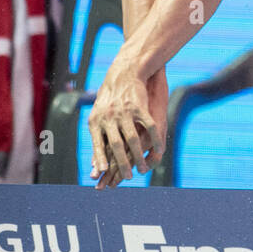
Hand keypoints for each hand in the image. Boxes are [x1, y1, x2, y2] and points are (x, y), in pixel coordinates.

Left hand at [88, 58, 168, 185]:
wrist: (123, 74)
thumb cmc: (108, 100)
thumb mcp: (97, 117)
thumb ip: (97, 140)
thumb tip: (94, 166)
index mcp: (96, 121)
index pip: (98, 144)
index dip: (101, 159)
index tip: (103, 174)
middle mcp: (109, 117)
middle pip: (116, 145)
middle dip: (121, 163)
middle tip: (127, 177)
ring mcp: (125, 112)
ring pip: (132, 139)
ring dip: (138, 156)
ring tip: (142, 169)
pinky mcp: (139, 107)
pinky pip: (149, 127)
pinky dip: (154, 140)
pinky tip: (158, 151)